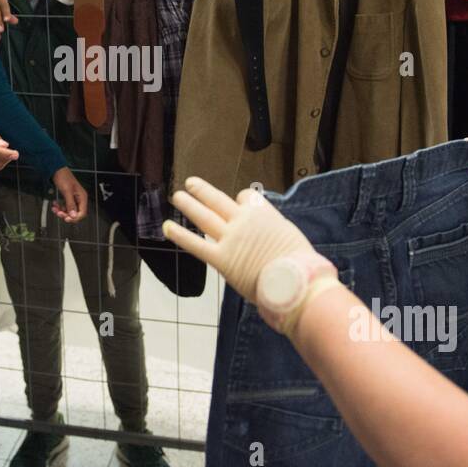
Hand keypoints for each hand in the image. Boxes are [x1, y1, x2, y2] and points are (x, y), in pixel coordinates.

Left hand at [50, 168, 87, 222]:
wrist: (56, 170)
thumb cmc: (63, 177)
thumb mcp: (67, 191)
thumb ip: (70, 204)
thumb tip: (73, 215)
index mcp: (82, 197)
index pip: (82, 213)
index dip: (75, 218)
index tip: (67, 219)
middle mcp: (79, 198)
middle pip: (75, 213)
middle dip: (66, 214)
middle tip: (59, 213)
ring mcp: (73, 198)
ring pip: (69, 211)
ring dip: (61, 211)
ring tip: (55, 208)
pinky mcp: (68, 198)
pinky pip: (65, 206)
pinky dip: (59, 207)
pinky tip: (55, 204)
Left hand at [164, 177, 326, 300]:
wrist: (296, 282)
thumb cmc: (301, 264)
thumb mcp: (291, 237)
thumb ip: (275, 232)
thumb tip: (272, 240)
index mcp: (263, 213)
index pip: (246, 198)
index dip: (240, 202)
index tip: (238, 206)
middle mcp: (244, 221)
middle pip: (218, 200)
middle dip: (203, 191)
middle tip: (190, 183)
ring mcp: (230, 238)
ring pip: (204, 216)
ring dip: (189, 204)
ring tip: (176, 195)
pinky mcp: (221, 259)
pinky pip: (196, 244)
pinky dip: (179, 235)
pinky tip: (166, 227)